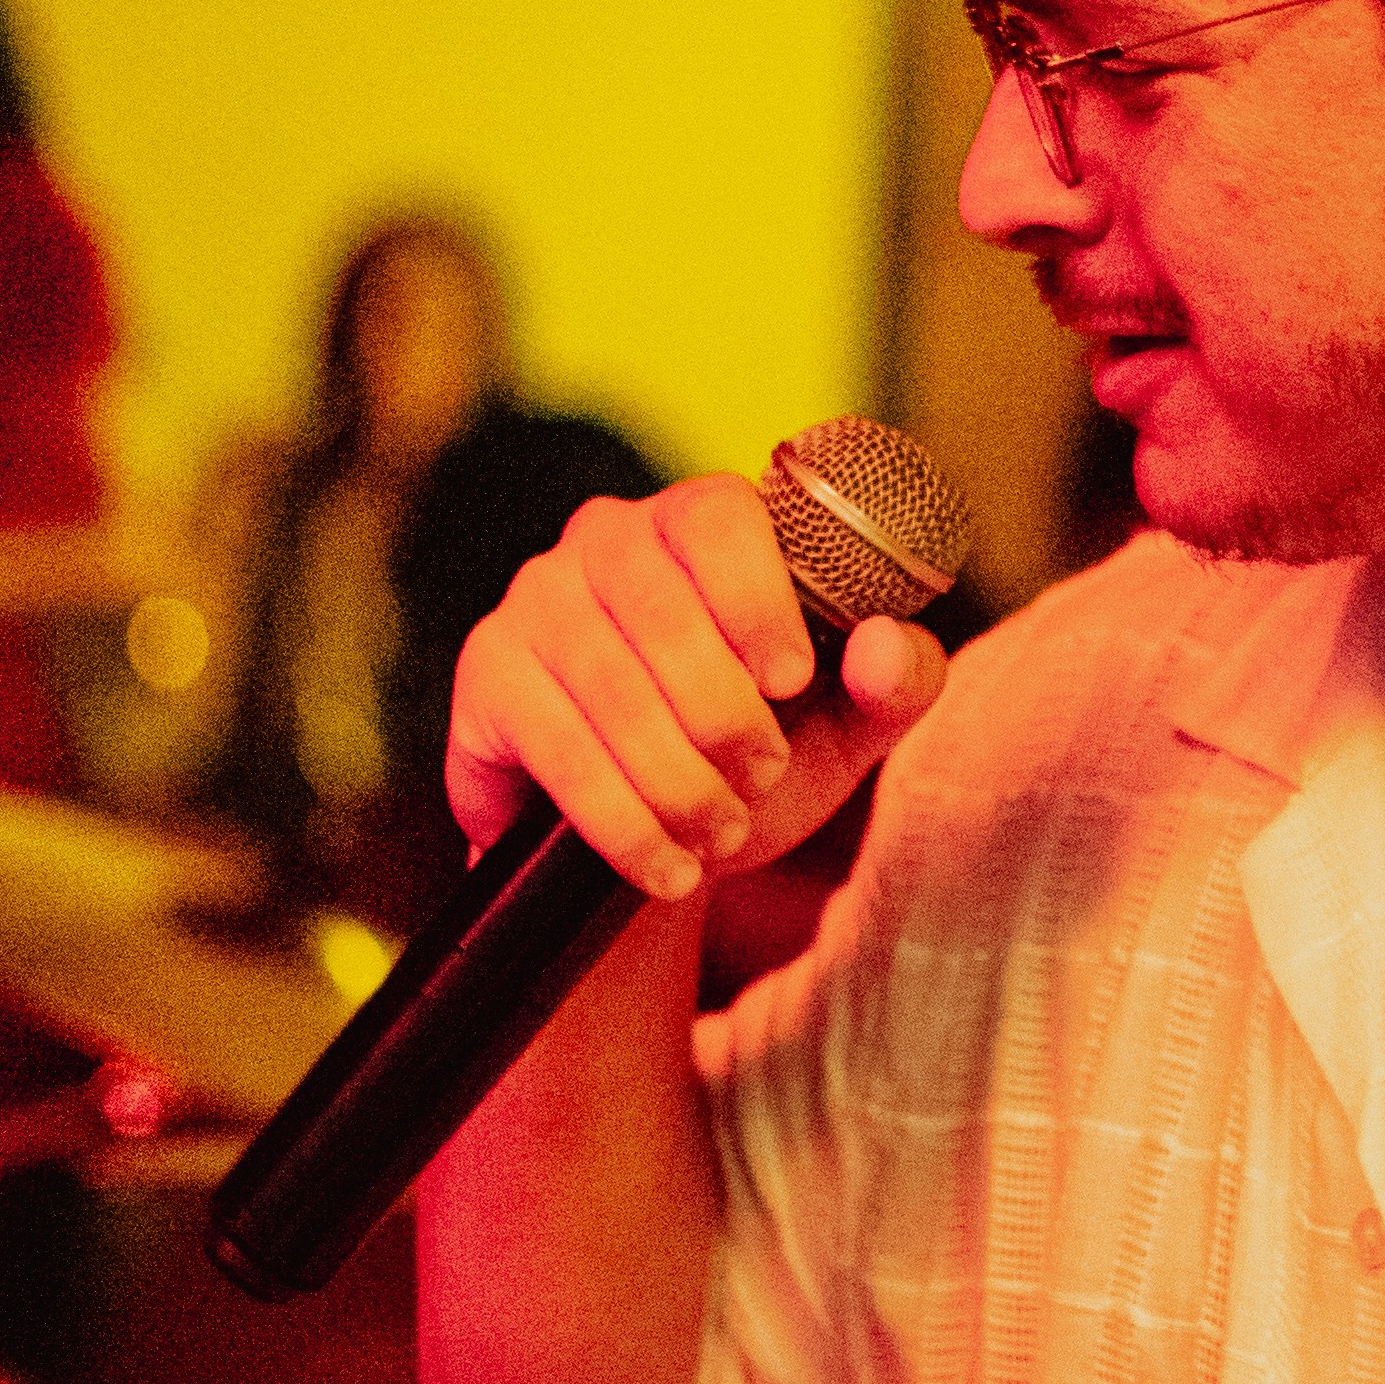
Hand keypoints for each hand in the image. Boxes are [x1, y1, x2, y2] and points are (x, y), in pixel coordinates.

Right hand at [443, 474, 946, 906]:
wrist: (661, 834)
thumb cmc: (761, 754)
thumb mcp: (845, 727)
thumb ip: (896, 683)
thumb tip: (886, 643)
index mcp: (700, 521)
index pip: (718, 519)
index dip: (757, 601)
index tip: (791, 681)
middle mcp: (606, 538)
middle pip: (662, 613)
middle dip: (723, 719)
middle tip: (761, 780)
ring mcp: (536, 600)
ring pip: (609, 689)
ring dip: (676, 779)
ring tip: (721, 832)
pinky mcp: (488, 673)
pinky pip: (555, 748)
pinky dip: (621, 820)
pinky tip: (667, 865)